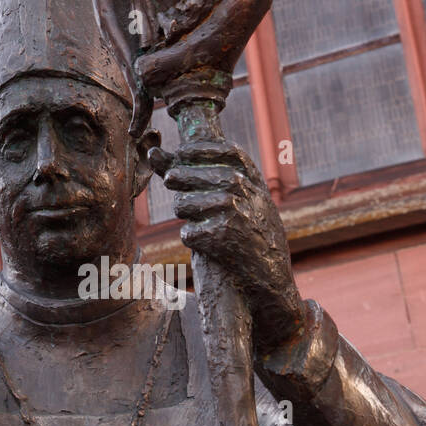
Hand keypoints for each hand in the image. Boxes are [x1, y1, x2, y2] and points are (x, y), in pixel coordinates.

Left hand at [149, 139, 306, 353]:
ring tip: (202, 222)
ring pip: (182, 205)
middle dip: (176, 181)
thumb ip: (193, 171)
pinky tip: (208, 243)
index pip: (223, 151)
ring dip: (184, 215)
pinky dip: (192, 239)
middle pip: (186, 175)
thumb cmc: (249, 230)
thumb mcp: (239, 197)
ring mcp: (234, 213)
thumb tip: (152, 151)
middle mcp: (244, 191)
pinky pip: (187, 233)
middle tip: (178, 188)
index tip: (182, 153)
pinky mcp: (223, 238)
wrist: (272, 276)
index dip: (197, 150)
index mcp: (252, 179)